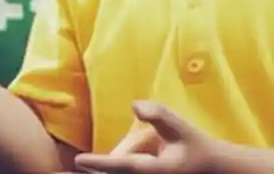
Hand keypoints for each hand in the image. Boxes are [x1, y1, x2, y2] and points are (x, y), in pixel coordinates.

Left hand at [74, 102, 222, 173]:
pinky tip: (87, 168)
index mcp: (155, 169)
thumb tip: (134, 106)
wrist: (208, 167)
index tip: (79, 160)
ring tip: (92, 164)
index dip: (100, 163)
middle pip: (114, 172)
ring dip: (101, 167)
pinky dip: (107, 168)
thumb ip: (158, 114)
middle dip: (94, 169)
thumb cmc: (192, 144)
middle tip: (65, 170)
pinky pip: (119, 173)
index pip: (123, 165)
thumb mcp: (180, 125)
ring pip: (116, 173)